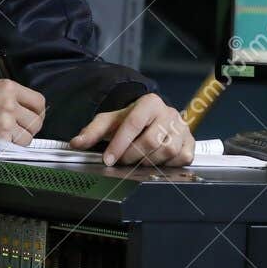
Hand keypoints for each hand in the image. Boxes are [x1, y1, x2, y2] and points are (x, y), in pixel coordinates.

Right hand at [0, 79, 44, 155]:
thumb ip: (2, 98)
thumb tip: (17, 108)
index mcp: (6, 88)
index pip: (39, 102)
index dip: (37, 112)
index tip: (32, 118)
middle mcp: (9, 104)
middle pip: (36, 122)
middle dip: (30, 129)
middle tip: (18, 132)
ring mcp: (4, 125)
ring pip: (28, 139)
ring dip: (19, 142)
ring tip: (4, 140)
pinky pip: (14, 150)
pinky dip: (8, 150)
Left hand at [70, 93, 194, 166]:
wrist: (153, 117)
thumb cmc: (131, 119)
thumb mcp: (111, 120)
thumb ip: (93, 131)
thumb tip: (76, 143)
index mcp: (149, 103)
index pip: (133, 124)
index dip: (119, 144)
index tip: (108, 159)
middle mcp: (169, 113)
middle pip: (151, 140)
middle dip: (132, 155)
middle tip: (122, 161)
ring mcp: (182, 128)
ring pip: (167, 151)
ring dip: (149, 161)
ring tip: (138, 161)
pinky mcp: (190, 142)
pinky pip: (182, 158)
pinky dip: (168, 164)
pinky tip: (157, 161)